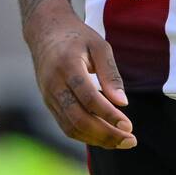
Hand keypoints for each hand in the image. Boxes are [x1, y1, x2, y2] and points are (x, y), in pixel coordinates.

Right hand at [24, 0, 135, 149]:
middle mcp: (54, 84)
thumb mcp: (99, 46)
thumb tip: (123, 103)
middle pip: (79, 119)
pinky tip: (105, 136)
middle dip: (106, 134)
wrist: (45, 33)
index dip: (109, 115)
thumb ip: (111, 74)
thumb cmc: (78, 37)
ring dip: (97, 139)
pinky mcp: (49, 104)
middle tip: (130, 140)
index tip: (129, 126)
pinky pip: (66, 126)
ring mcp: (48, 96)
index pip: (88, 98)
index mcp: (67, 66)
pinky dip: (86, 135)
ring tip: (122, 141)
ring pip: (71, 127)